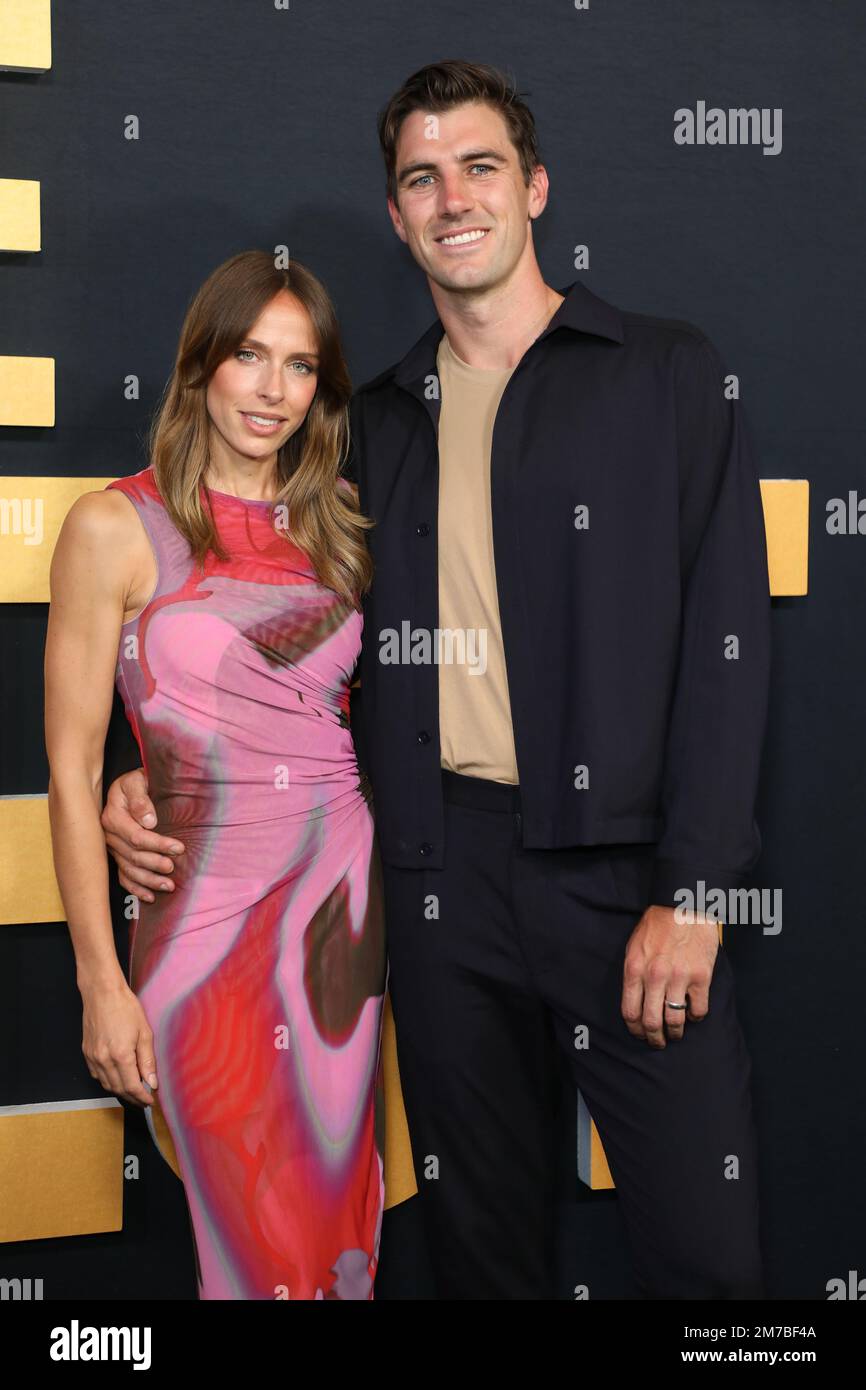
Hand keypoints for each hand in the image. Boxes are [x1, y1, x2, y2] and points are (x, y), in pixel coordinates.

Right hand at [81, 980, 157, 1106]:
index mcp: (121, 1055)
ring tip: (133, 1090)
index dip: (142, 1097)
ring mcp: (93, 1057)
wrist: (102, 993)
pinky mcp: (86, 1053)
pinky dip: (108, 1081)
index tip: (150, 1101)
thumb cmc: (125, 1007)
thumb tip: (152, 1082)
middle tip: (144, 1098)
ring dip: (120, 1091)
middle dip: (132, 1097)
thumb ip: (148, 1060)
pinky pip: (97, 1075)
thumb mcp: (144, 1032)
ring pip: (106, 1084)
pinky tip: (117, 1077)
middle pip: (118, 1089)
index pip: (132, 1086)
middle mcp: (104, 1059)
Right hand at [101, 767, 183, 902]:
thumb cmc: (134, 782)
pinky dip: (135, 889)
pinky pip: (123, 876)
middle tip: (173, 868)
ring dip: (149, 880)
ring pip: (129, 869)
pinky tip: (150, 897)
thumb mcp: (136, 781)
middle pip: (133, 856)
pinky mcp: (117, 856)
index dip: (158, 844)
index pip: (136, 836)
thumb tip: (149, 821)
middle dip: (154, 864)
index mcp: (113, 817)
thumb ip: (141, 798)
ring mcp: (113, 848)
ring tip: (168, 886)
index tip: (178, 848)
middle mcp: (109, 836)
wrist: (126, 786)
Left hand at [621, 904, 719, 1047]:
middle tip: (658, 1042)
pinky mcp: (701, 977)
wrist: (683, 906)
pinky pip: (698, 1010)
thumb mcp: (634, 947)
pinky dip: (695, 1017)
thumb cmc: (656, 926)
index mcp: (635, 969)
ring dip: (675, 1033)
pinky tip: (693, 1014)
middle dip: (654, 1039)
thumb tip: (635, 1002)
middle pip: (651, 1022)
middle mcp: (655, 977)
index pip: (630, 1012)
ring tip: (676, 1034)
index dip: (635, 1030)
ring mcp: (679, 978)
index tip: (640, 1034)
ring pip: (675, 1021)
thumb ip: (634, 975)